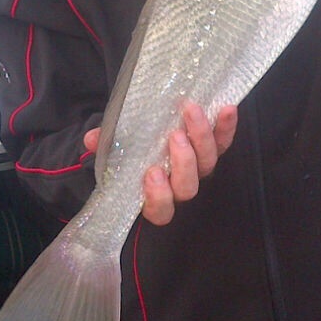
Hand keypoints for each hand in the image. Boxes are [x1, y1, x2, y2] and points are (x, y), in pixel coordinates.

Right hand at [83, 102, 237, 225]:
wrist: (151, 130)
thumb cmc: (132, 148)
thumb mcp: (115, 147)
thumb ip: (105, 145)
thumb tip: (92, 139)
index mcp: (155, 196)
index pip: (160, 210)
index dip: (158, 197)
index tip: (151, 173)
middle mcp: (180, 186)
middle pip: (188, 187)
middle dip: (183, 162)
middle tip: (174, 136)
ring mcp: (199, 168)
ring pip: (207, 163)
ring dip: (201, 137)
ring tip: (191, 111)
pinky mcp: (214, 148)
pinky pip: (224, 142)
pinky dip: (226, 127)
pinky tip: (227, 109)